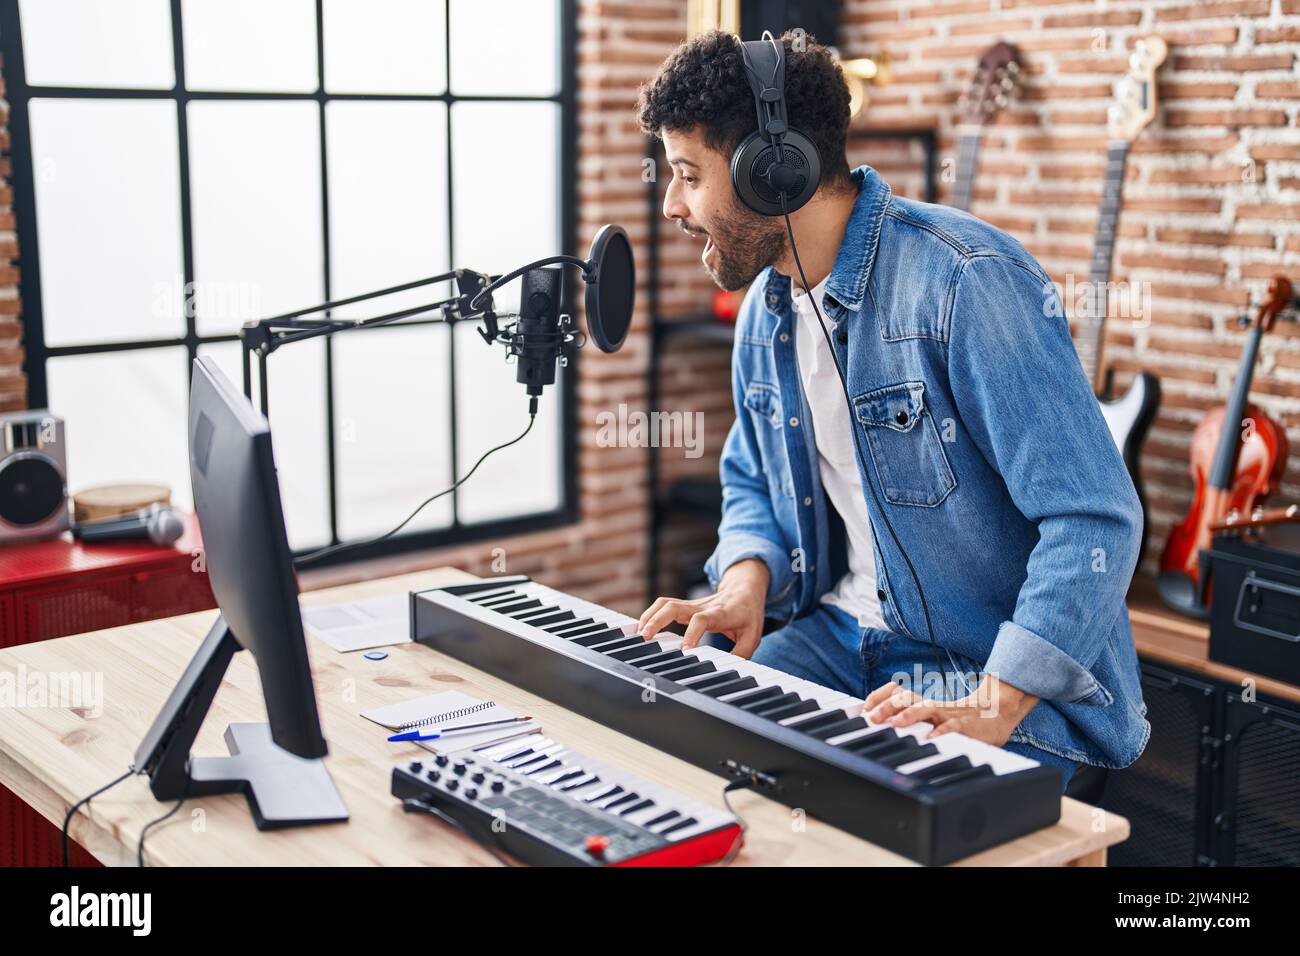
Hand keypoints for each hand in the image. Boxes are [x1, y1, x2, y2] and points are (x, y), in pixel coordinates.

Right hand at [637, 559, 769, 657]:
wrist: (744, 590)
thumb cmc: (747, 614)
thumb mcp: (753, 635)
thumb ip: (742, 653)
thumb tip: (728, 669)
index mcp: (720, 613)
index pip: (701, 619)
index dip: (692, 633)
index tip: (685, 649)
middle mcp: (701, 606)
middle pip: (674, 606)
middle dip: (657, 620)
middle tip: (645, 637)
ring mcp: (691, 605)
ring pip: (665, 603)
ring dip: (649, 617)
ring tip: (638, 635)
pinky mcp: (684, 606)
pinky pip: (663, 606)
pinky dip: (650, 615)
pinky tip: (641, 629)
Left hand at [862, 674, 1038, 747]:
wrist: (998, 713)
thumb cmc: (961, 719)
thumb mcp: (934, 718)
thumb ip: (914, 720)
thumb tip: (884, 725)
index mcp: (925, 703)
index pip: (898, 691)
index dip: (879, 697)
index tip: (863, 707)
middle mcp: (934, 705)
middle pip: (907, 698)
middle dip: (887, 706)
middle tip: (871, 717)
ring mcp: (949, 714)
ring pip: (927, 708)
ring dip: (910, 714)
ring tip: (895, 723)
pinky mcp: (966, 726)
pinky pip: (953, 727)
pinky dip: (942, 733)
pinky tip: (931, 739)